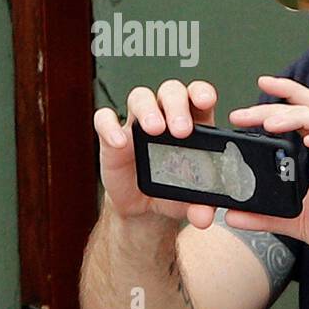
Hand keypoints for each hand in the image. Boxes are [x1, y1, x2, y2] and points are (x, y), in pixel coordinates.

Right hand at [93, 80, 221, 228]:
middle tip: (181, 130)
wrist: (146, 208)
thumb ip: (202, 206)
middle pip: (170, 91)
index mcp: (195, 124)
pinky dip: (109, 126)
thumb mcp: (192, 200)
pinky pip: (104, 119)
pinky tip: (118, 142)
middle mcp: (166, 117)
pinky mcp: (112, 137)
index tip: (204, 101)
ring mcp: (138, 124)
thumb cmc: (175, 192)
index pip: (198, 96)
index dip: (201, 92)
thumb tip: (204, 217)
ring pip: (139, 97)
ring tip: (154, 130)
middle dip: (176, 104)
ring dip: (147, 109)